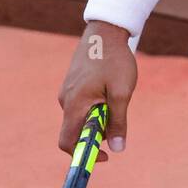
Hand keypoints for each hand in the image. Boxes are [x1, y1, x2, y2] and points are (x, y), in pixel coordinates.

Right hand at [58, 21, 136, 162]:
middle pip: (74, 132)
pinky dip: (94, 107)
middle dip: (94, 134)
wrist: (105, 31)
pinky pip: (80, 105)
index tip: (105, 155)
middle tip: (116, 122)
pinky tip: (108, 90)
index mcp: (75, 105)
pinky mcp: (71, 85)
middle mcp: (65, 101)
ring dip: (96, 119)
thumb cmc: (115, 61)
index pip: (68, 143)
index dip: (84, 155)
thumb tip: (117, 149)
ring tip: (115, 99)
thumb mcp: (122, 93)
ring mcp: (67, 92)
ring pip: (79, 117)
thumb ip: (118, 122)